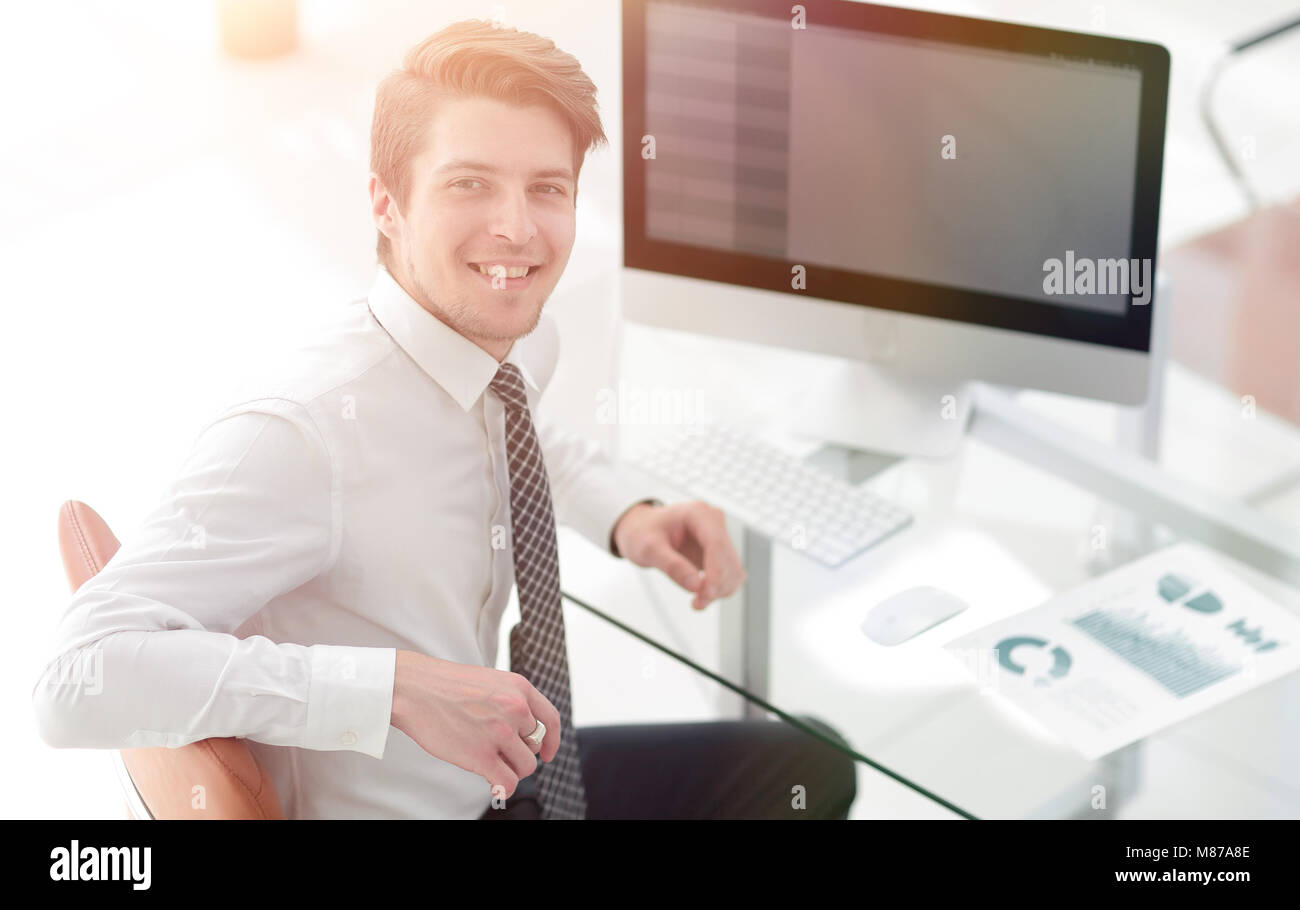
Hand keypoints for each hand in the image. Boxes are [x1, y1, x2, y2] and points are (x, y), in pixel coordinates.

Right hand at [389, 650, 561, 798]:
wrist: (413, 689)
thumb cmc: (445, 687)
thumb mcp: (489, 681)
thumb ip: (510, 701)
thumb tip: (523, 731)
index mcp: (519, 687)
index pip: (551, 719)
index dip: (552, 741)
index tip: (546, 753)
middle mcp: (516, 708)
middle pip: (535, 745)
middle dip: (519, 752)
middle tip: (497, 752)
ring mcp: (500, 732)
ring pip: (525, 766)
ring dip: (510, 769)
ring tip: (490, 763)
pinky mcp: (482, 755)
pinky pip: (508, 782)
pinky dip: (504, 788)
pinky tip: (494, 785)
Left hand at [612, 501, 745, 609]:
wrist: (641, 531)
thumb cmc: (642, 532)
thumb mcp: (648, 549)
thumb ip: (672, 566)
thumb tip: (695, 585)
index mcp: (698, 513)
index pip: (717, 543)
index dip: (716, 571)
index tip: (707, 592)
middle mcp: (713, 522)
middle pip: (728, 559)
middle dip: (716, 585)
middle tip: (697, 602)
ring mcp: (718, 537)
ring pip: (733, 570)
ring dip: (720, 590)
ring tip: (697, 601)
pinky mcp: (719, 553)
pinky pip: (729, 575)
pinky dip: (720, 589)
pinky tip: (702, 595)